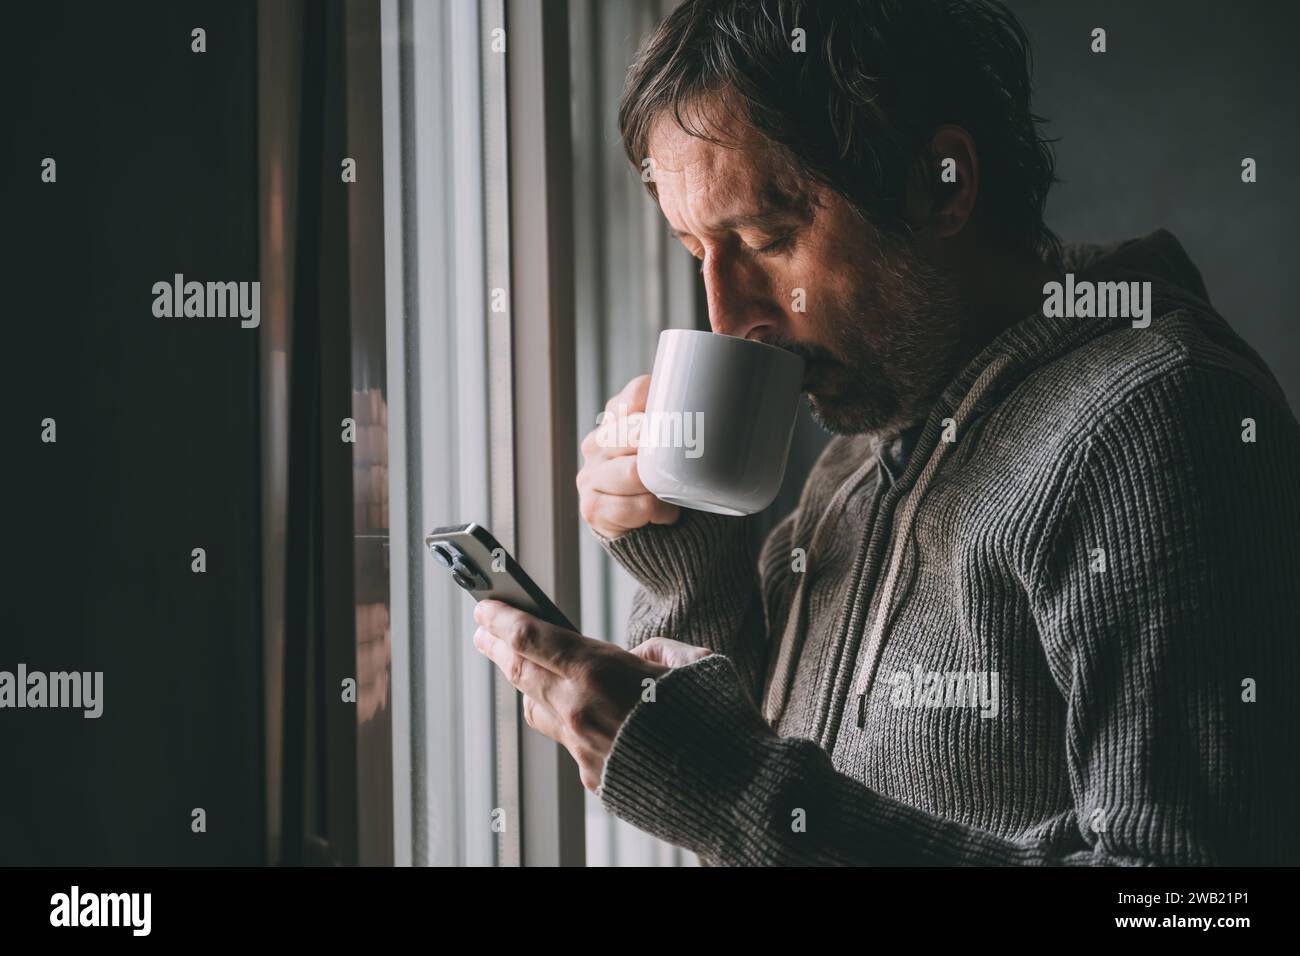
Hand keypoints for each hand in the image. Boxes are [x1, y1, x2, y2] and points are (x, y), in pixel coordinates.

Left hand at [472, 599, 712, 792]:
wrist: (731, 792)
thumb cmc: (718, 722)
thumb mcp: (692, 662)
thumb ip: (655, 651)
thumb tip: (636, 658)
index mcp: (599, 671)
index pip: (530, 638)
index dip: (501, 619)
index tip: (486, 608)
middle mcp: (578, 710)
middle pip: (521, 671)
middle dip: (498, 647)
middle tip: (485, 632)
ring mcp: (581, 747)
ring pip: (537, 709)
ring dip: (525, 683)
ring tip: (520, 666)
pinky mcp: (593, 777)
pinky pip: (568, 741)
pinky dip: (567, 720)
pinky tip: (576, 711)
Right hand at [577, 373, 680, 539]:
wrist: (657, 531)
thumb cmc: (670, 479)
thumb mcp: (677, 443)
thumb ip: (685, 418)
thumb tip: (714, 402)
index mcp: (616, 416)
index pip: (639, 392)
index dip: (666, 407)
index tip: (686, 423)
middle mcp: (597, 441)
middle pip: (636, 433)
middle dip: (665, 452)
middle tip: (683, 467)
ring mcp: (591, 474)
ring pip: (634, 472)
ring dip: (661, 488)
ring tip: (672, 494)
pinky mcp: (592, 506)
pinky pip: (635, 506)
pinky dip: (658, 513)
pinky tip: (664, 513)